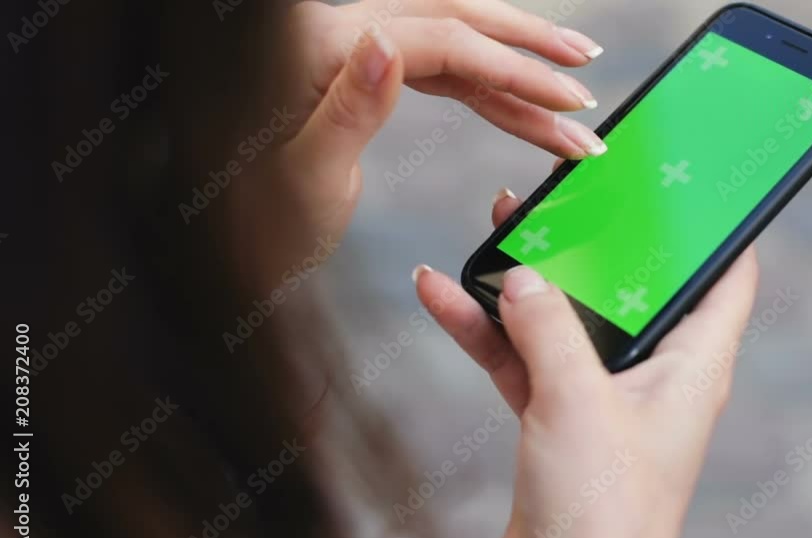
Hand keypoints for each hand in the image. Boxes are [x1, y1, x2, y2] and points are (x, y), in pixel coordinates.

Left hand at [237, 0, 607, 287]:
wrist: (223, 240)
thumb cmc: (256, 220)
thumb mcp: (302, 177)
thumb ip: (348, 106)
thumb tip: (390, 41)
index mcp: (319, 48)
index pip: (440, 42)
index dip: (513, 68)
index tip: (570, 100)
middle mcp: (335, 33)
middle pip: (450, 16)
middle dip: (525, 43)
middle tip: (586, 63)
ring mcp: (346, 49)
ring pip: (447, 40)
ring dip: (509, 63)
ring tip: (566, 84)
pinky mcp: (355, 72)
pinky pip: (430, 69)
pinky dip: (478, 86)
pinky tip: (513, 100)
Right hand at [413, 188, 758, 537]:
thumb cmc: (604, 513)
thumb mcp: (577, 402)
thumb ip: (549, 328)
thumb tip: (524, 275)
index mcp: (693, 367)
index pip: (726, 277)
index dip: (716, 226)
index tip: (689, 179)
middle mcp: (653, 377)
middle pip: (629, 286)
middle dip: (594, 238)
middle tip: (568, 190)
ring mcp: (602, 399)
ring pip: (566, 318)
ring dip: (527, 279)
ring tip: (497, 224)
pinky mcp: (557, 421)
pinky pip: (522, 358)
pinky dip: (487, 330)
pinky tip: (443, 294)